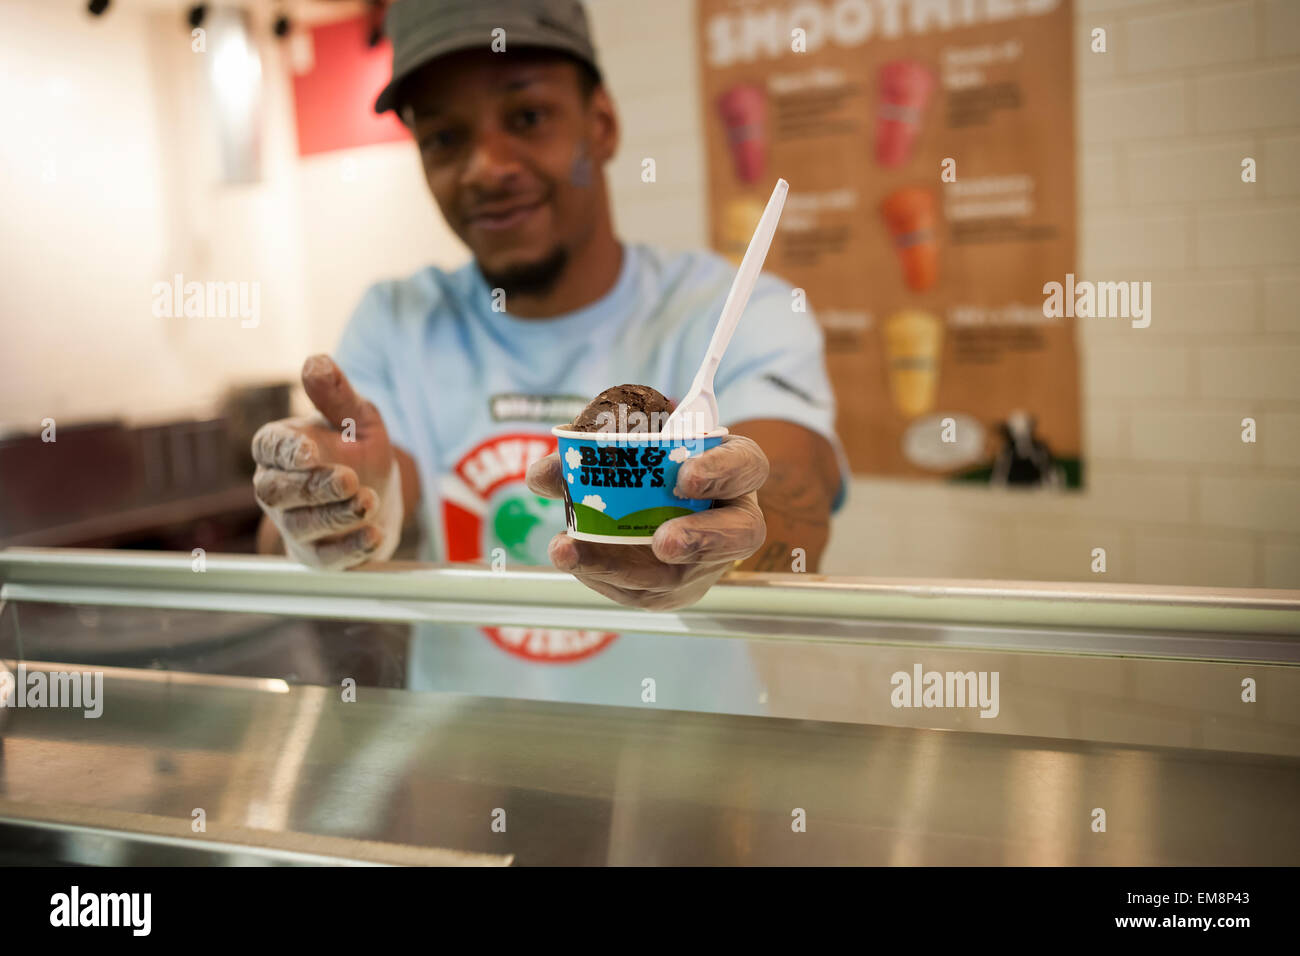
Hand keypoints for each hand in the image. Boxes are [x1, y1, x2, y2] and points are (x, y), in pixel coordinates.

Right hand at [251, 355, 402, 569]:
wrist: (380, 493)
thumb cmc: (358, 448)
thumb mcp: (357, 417)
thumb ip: (337, 395)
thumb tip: (316, 361)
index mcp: (280, 449)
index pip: (268, 449)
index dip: (285, 452)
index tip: (308, 451)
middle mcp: (278, 489)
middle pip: (278, 492)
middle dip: (312, 487)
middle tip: (349, 479)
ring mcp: (295, 525)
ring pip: (302, 526)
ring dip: (335, 515)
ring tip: (368, 501)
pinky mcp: (319, 556)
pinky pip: (328, 558)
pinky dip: (350, 549)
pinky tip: (372, 536)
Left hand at [526, 435, 768, 609]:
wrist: (647, 496)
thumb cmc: (648, 460)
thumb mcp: (627, 441)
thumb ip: (586, 450)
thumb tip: (545, 473)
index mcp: (733, 469)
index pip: (745, 465)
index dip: (721, 472)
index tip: (685, 477)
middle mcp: (732, 520)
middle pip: (737, 536)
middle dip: (698, 540)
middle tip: (662, 542)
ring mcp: (706, 563)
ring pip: (679, 576)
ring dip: (621, 566)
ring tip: (571, 551)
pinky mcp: (674, 591)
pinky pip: (643, 593)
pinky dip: (602, 577)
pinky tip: (574, 561)